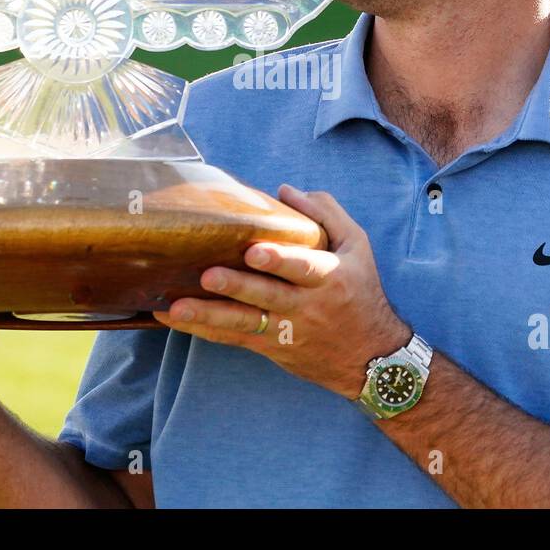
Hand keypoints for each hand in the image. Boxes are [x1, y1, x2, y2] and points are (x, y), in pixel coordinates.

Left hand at [154, 184, 410, 398]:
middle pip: (267, 296)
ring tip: (176, 308)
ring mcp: (287, 330)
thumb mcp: (358, 248)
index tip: (253, 252)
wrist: (372, 358)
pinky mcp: (272, 348)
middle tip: (207, 276)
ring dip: (209, 316)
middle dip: (236, 287)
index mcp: (329, 276)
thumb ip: (326, 214)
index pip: (302, 267)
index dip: (279, 260)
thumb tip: (286, 190)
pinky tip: (177, 321)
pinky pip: (236, 339)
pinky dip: (206, 332)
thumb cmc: (361, 291)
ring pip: (245, 323)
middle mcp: (307, 306)